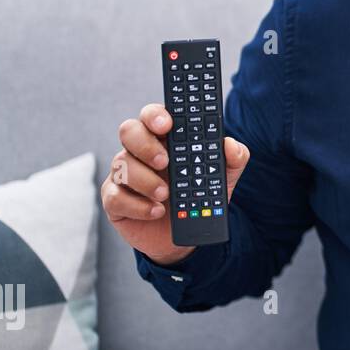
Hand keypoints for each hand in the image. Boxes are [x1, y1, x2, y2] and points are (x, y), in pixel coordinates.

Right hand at [99, 103, 250, 265]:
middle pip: (128, 131)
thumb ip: (234, 158)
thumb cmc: (200, 196)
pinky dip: (138, 205)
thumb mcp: (224, 177)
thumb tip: (230, 145)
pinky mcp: (114, 200)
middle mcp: (140, 151)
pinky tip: (156, 211)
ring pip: (121, 164)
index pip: (152, 115)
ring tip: (166, 194)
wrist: (189, 234)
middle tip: (164, 161)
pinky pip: (115, 197)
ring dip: (145, 180)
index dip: (155, 115)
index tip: (167, 124)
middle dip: (145, 143)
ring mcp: (124, 174)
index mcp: (164, 138)